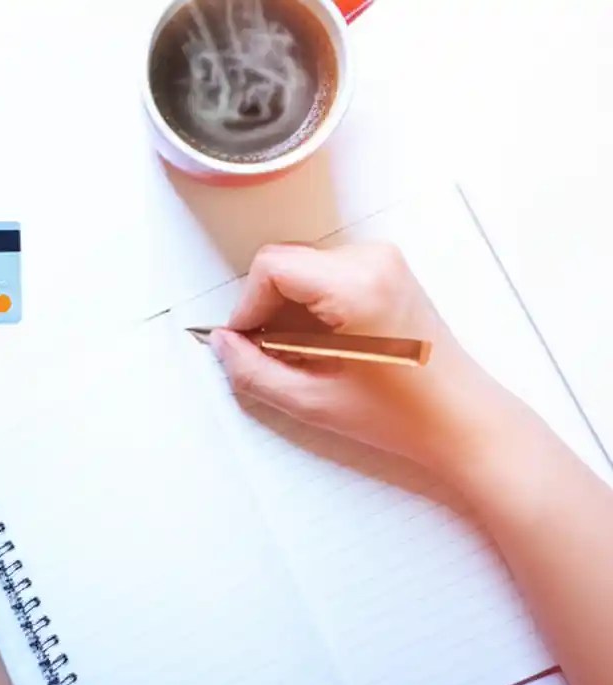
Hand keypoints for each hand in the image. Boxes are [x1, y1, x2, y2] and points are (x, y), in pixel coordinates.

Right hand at [212, 243, 514, 476]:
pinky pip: (326, 271)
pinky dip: (310, 302)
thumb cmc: (403, 416)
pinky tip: (321, 342)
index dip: (246, 305)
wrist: (464, 420)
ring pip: (302, 266)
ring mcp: (385, 261)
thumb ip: (253, 372)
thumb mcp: (314, 402)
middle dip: (265, 306)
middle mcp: (373, 261)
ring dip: (287, 305)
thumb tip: (223, 344)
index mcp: (357, 287)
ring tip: (299, 352)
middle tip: (269, 352)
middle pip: (285, 262)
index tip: (244, 341)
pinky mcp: (390, 270)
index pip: (272, 267)